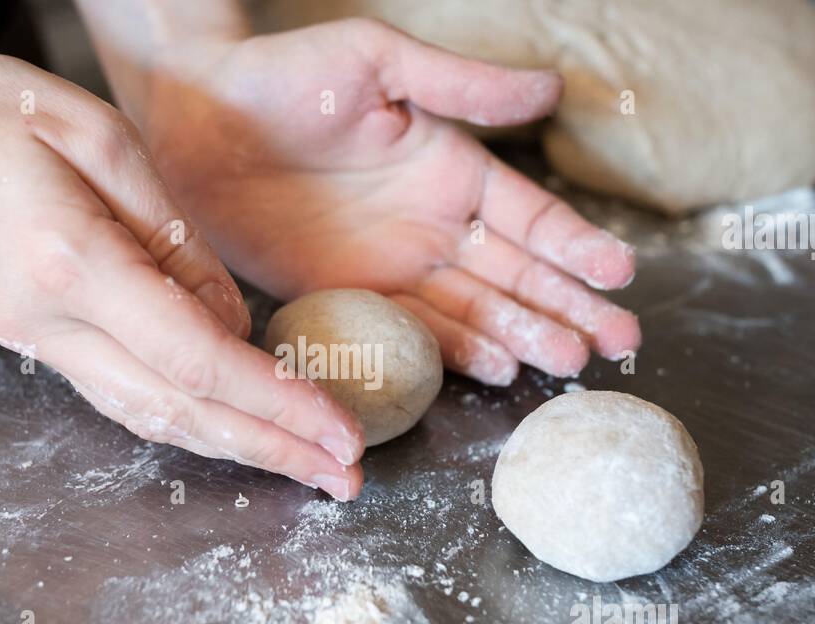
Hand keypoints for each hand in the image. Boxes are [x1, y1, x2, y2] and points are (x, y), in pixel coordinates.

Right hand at [0, 34, 364, 498]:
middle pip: (179, 411)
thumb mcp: (108, 143)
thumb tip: (236, 327)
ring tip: (305, 465)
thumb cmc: (2, 113)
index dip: (275, 402)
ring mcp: (36, 343)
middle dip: (271, 449)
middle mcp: (50, 325)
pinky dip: (189, 418)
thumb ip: (178, 243)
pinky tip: (236, 429)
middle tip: (343, 478)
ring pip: (150, 418)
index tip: (337, 431)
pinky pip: (125, 396)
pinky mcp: (35, 343)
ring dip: (235, 447)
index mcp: (72, 266)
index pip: (195, 359)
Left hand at [129, 18, 641, 384]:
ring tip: (568, 362)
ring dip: (523, 335)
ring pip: (473, 309)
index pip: (530, 215)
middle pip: (515, 274)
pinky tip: (495, 369)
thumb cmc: (285, 76)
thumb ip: (461, 86)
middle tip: (616, 341)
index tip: (620, 273)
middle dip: (568, 305)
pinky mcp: (346, 297)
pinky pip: (408, 332)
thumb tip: (551, 88)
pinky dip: (454, 352)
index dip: (575, 245)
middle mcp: (432, 225)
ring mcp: (392, 267)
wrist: (194, 120)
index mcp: (450, 167)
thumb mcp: (377, 63)